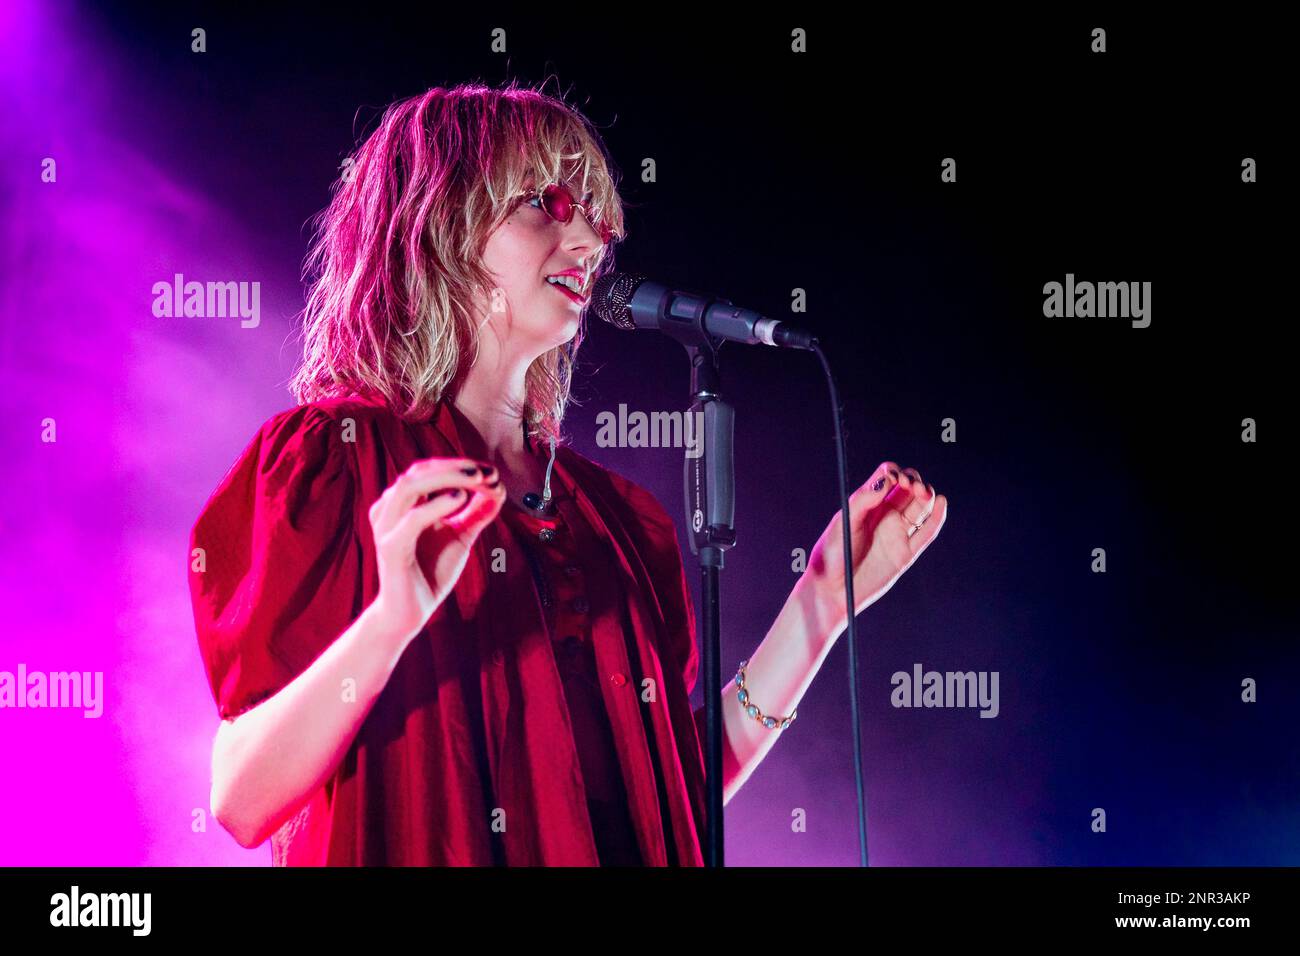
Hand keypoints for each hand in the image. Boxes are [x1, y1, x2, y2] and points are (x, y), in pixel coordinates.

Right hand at [367, 458, 506, 643]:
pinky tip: (460, 499)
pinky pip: (412, 519)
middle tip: (486, 472)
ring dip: (447, 477)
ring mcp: (387, 526)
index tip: (491, 472)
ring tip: (477, 479)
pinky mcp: (391, 547)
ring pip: (410, 486)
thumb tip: (499, 488)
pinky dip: (436, 504)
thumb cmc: (430, 571)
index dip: (460, 465)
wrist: (409, 612)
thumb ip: (477, 513)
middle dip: (455, 467)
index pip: (429, 470)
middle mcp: (390, 508)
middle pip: (419, 471)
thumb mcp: (460, 536)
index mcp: (403, 502)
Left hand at [800, 462, 947, 631]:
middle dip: (914, 481)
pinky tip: (941, 503)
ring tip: (924, 493)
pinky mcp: (905, 553)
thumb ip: (863, 500)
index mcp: (867, 504)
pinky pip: (926, 533)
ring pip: (920, 507)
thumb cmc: (831, 554)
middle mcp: (884, 515)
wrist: (832, 589)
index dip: (895, 473)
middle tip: (912, 486)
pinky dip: (937, 518)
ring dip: (927, 495)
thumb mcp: (844, 522)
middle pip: (908, 488)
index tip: (895, 478)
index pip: (888, 478)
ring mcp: (896, 533)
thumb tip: (887, 480)